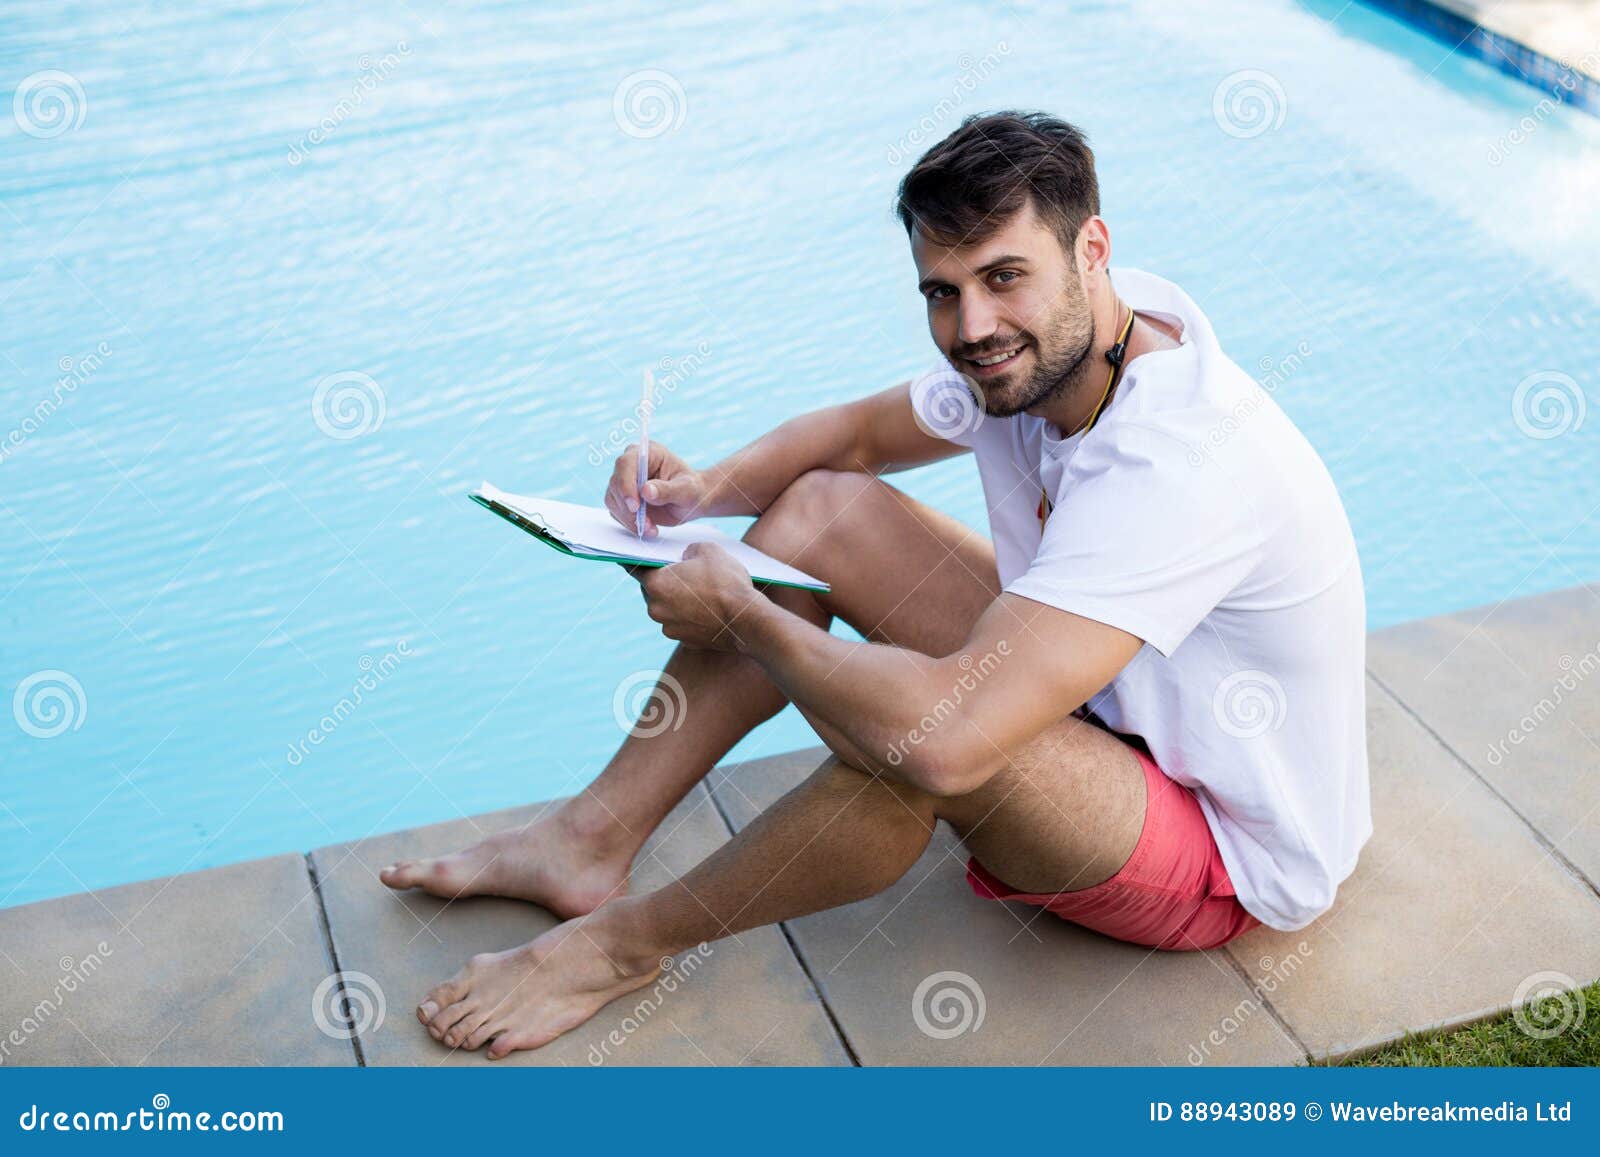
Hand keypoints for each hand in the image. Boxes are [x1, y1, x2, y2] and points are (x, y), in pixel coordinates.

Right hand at [605, 441, 710, 537]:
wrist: (691, 502)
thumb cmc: (691, 490)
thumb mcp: (686, 489)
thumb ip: (668, 490)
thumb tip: (646, 491)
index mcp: (647, 453)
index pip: (626, 463)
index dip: (626, 484)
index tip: (635, 506)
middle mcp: (632, 465)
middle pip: (615, 483)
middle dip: (627, 507)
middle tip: (645, 524)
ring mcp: (625, 482)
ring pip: (613, 500)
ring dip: (629, 519)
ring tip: (651, 528)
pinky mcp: (623, 499)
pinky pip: (617, 512)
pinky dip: (630, 524)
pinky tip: (648, 528)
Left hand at [632, 542, 758, 650]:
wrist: (746, 620)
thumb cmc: (726, 582)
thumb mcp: (709, 550)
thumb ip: (690, 550)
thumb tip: (686, 557)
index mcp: (656, 583)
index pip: (636, 569)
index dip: (639, 561)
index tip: (635, 558)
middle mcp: (656, 608)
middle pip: (652, 590)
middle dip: (664, 581)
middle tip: (681, 573)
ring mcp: (669, 627)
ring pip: (666, 609)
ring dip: (676, 600)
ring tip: (699, 591)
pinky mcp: (684, 640)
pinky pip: (681, 623)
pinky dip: (688, 616)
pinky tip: (706, 609)